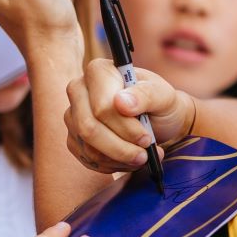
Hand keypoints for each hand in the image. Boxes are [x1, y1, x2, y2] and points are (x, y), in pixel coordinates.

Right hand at [64, 60, 194, 173]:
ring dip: (119, 159)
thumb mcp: (163, 95)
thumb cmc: (160, 102)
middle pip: (89, 128)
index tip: (147, 138)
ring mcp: (73, 115)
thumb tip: (121, 102)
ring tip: (141, 157)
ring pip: (89, 147)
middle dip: (121, 148)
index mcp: (99, 71)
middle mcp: (79, 90)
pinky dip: (112, 165)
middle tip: (144, 154)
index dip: (126, 127)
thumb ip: (145, 95)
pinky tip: (128, 159)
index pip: (102, 107)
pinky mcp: (74, 139)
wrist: (157, 119)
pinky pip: (88, 159)